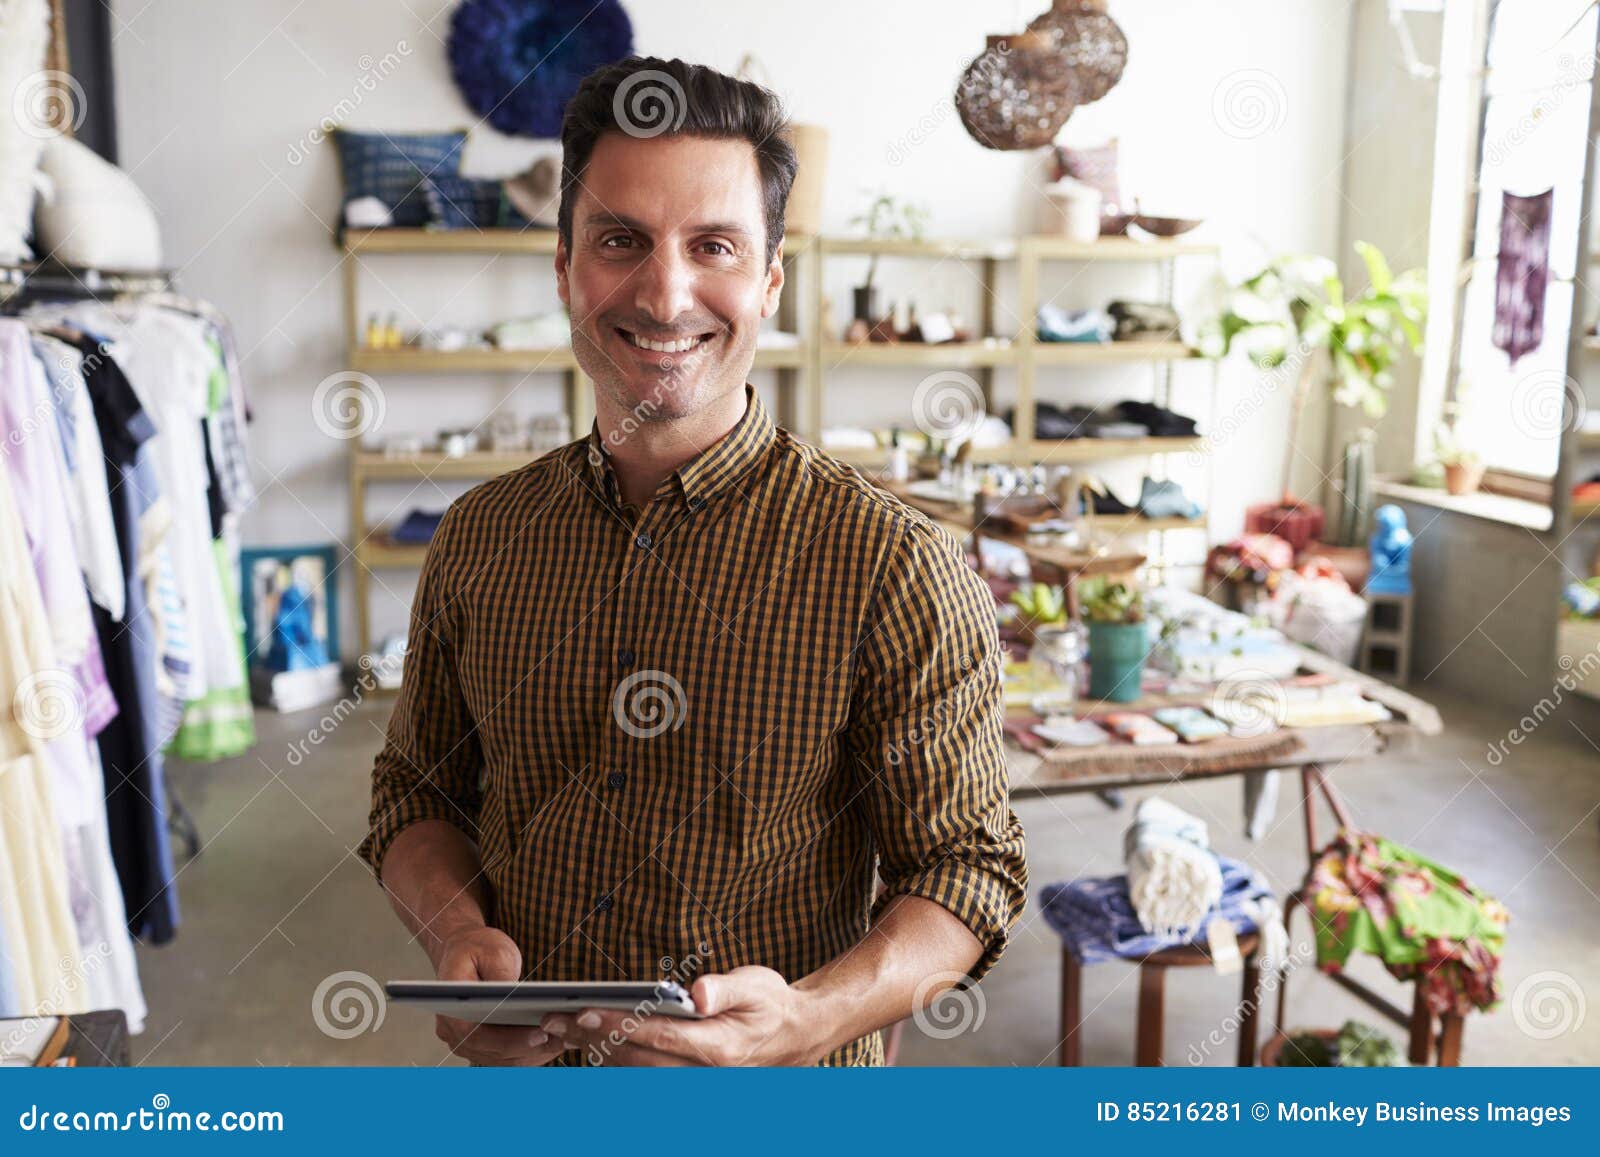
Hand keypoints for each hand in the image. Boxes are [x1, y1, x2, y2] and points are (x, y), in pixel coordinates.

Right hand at [433, 926, 565, 1066]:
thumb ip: (501, 973)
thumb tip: (516, 995)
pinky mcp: (481, 1043)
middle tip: (561, 1040)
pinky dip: (529, 1053)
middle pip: (492, 1052)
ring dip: (533, 1054)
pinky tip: (552, 1043)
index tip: (540, 1034)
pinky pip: (505, 1056)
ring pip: (501, 1060)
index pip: (477, 1035)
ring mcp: (465, 1041)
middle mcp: (452, 1031)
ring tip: (562, 1042)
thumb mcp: (492, 951)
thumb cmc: (475, 949)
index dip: (510, 1039)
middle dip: (529, 1049)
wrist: (464, 949)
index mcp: (450, 1007)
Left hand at [540, 966, 826, 1066]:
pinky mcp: (685, 1080)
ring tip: (561, 1029)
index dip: (620, 1025)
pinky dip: (613, 1058)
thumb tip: (699, 992)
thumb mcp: (757, 985)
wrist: (796, 1037)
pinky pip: (643, 1073)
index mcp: (719, 1049)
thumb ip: (725, 988)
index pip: (659, 1037)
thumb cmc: (773, 1005)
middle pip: (636, 1058)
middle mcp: (702, 1073)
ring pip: (634, 1070)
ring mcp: (693, 1082)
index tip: (586, 1011)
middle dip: (592, 1038)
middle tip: (554, 1020)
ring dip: (595, 1050)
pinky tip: (589, 1042)